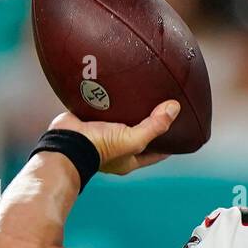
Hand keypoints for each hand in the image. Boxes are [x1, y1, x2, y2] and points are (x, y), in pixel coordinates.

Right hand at [49, 99, 179, 175]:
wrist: (66, 142)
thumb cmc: (99, 148)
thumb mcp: (133, 139)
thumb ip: (154, 126)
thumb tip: (174, 108)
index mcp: (129, 159)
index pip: (156, 152)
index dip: (169, 143)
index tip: (181, 131)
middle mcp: (117, 149)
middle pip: (139, 134)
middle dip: (150, 123)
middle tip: (162, 107)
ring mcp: (102, 135)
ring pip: (121, 121)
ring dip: (129, 110)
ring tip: (141, 93)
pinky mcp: (89, 121)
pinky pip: (103, 109)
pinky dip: (110, 101)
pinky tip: (117, 88)